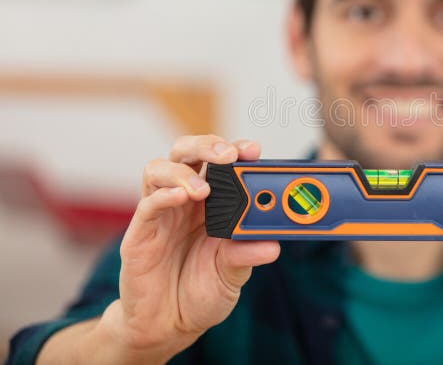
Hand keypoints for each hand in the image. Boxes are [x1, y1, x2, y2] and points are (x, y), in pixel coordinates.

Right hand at [108, 135, 279, 357]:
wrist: (168, 327)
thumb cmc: (201, 292)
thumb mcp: (232, 275)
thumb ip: (246, 256)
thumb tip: (272, 246)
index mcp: (213, 203)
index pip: (220, 163)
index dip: (236, 150)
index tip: (254, 150)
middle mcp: (185, 200)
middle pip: (187, 152)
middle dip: (207, 144)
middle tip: (228, 155)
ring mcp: (161, 214)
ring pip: (159, 169)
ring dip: (183, 171)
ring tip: (204, 189)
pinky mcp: (140, 234)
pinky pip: (147, 205)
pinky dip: (163, 196)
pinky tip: (180, 198)